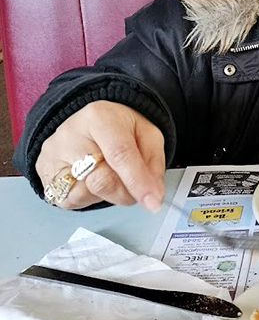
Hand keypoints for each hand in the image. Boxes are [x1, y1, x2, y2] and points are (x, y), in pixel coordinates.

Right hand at [35, 101, 165, 210]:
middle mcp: (70, 134)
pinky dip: (88, 197)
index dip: (138, 181)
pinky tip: (91, 180)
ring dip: (107, 195)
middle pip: (103, 180)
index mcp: (100, 117)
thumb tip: (153, 196)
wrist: (87, 123)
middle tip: (135, 186)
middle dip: (126, 192)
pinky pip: (70, 201)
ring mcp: (53, 155)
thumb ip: (153, 163)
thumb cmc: (119, 129)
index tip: (153, 202)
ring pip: (86, 194)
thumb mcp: (147, 134)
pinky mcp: (44, 173)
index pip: (120, 154)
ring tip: (109, 175)